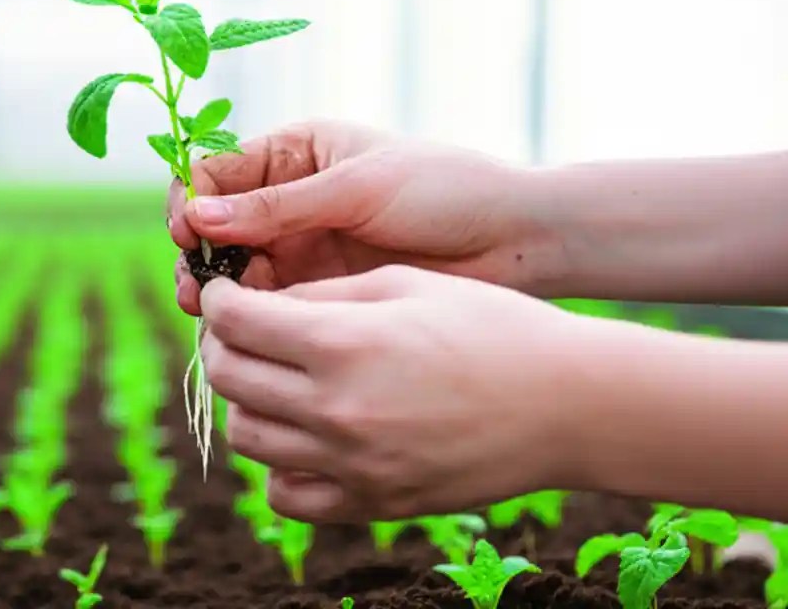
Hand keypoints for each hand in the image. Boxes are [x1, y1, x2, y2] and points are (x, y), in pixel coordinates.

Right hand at [168, 121, 556, 314]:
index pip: (216, 170)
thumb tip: (197, 217)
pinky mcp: (321, 290)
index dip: (193, 200)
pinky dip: (250, 315)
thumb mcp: (357, 189)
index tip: (188, 233)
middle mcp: (291, 197)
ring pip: (236, 268)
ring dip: (218, 288)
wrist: (513, 241)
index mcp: (297, 151)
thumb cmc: (445, 191)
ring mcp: (304, 246)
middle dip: (198, 252)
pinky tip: (246, 328)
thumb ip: (277, 208)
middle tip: (197, 286)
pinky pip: (270, 302)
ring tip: (211, 310)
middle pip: (216, 225)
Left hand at [198, 265, 591, 522]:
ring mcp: (352, 465)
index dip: (219, 299)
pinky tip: (304, 434)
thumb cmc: (494, 327)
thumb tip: (262, 306)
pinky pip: (286, 494)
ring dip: (246, 401)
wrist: (568, 404)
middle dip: (222, 344)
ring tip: (274, 378)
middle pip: (229, 378)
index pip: (236, 321)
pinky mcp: (372, 503)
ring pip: (247, 437)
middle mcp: (336, 410)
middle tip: (241, 330)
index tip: (226, 292)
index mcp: (344, 344)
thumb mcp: (406, 285)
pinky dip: (280, 464)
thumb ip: (323, 295)